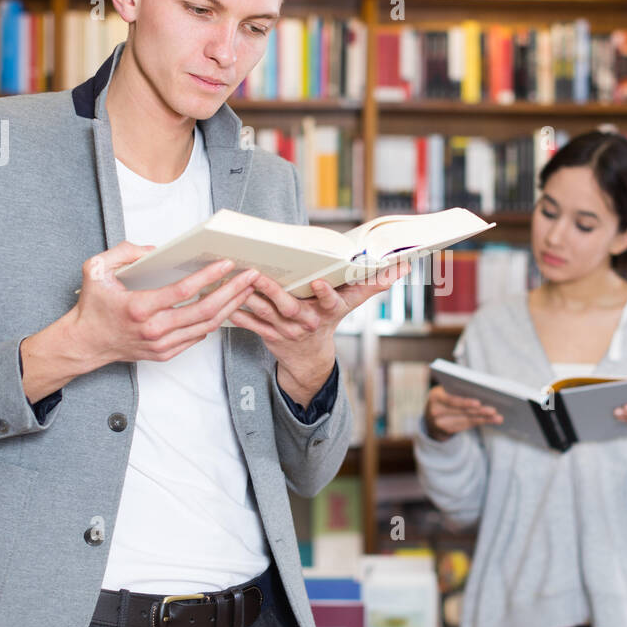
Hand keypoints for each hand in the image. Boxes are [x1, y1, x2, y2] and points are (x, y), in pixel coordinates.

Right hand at [67, 242, 258, 369]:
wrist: (85, 343)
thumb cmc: (92, 307)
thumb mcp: (95, 270)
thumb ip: (122, 252)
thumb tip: (153, 250)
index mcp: (139, 307)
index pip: (183, 291)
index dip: (208, 277)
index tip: (227, 264)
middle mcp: (153, 329)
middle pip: (203, 310)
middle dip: (231, 292)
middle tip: (250, 277)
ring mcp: (161, 344)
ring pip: (206, 326)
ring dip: (229, 307)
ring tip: (245, 290)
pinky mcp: (165, 353)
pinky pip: (197, 337)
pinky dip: (214, 322)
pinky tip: (226, 307)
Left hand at [229, 263, 409, 405]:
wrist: (309, 359)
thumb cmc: (330, 321)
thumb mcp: (352, 303)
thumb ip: (373, 283)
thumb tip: (402, 267)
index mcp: (327, 313)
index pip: (331, 302)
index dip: (326, 294)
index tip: (319, 282)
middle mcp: (306, 322)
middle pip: (289, 306)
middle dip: (273, 290)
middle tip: (259, 274)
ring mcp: (285, 330)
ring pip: (265, 312)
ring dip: (249, 297)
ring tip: (237, 279)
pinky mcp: (266, 333)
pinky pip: (249, 323)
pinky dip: (236, 312)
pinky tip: (224, 299)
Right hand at [424, 385, 502, 440]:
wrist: (430, 416)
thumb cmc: (445, 397)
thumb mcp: (446, 390)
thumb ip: (458, 389)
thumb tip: (483, 388)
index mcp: (435, 396)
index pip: (451, 400)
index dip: (465, 402)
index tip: (478, 403)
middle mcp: (435, 411)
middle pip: (461, 411)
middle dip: (479, 411)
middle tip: (494, 410)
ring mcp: (440, 423)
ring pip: (466, 420)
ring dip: (484, 418)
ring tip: (498, 417)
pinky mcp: (447, 431)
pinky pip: (467, 426)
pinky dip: (481, 422)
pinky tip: (492, 420)